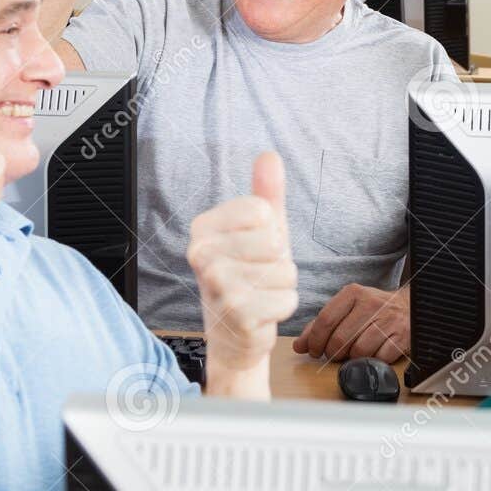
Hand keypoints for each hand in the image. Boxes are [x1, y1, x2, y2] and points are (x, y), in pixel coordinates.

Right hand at [188, 152, 297, 390]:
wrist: (234, 334)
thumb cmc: (248, 275)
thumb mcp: (259, 230)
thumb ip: (266, 193)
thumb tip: (269, 156)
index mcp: (203, 227)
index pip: (261, 210)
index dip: (270, 231)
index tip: (252, 248)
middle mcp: (202, 254)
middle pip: (275, 241)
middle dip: (278, 262)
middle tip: (257, 276)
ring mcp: (218, 285)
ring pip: (285, 271)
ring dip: (282, 286)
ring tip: (259, 294)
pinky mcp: (237, 315)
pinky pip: (288, 299)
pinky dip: (283, 308)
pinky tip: (262, 314)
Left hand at [293, 283, 409, 363]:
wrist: (409, 307)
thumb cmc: (371, 310)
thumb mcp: (345, 309)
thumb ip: (320, 326)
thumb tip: (299, 346)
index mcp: (353, 293)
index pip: (325, 320)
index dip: (315, 341)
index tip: (313, 351)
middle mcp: (371, 304)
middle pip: (340, 339)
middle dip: (332, 353)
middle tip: (333, 355)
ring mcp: (388, 320)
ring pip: (359, 351)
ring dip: (352, 358)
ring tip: (354, 352)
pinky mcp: (401, 337)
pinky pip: (378, 358)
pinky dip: (372, 361)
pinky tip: (372, 353)